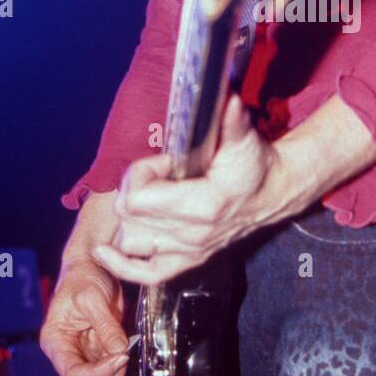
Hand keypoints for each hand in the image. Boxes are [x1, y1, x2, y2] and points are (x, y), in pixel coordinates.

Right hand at [39, 264, 129, 375]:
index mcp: (55, 341)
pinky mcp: (98, 354)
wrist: (93, 266)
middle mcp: (66, 353)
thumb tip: (120, 351)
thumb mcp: (92, 297)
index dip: (98, 373)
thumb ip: (106, 326)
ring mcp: (82, 356)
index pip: (72, 374)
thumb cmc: (83, 276)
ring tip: (126, 360)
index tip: (120, 358)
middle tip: (125, 358)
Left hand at [90, 94, 277, 285]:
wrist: (272, 194)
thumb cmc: (254, 166)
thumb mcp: (244, 140)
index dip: (143, 172)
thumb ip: (232, 123)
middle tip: (160, 175)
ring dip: (129, 219)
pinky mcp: (185, 262)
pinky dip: (121, 265)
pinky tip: (104, 251)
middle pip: (131, 217)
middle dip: (136, 189)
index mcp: (204, 205)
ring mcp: (188, 251)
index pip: (141, 197)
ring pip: (131, 240)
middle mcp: (193, 234)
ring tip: (146, 199)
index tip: (165, 161)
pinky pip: (145, 273)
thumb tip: (230, 102)